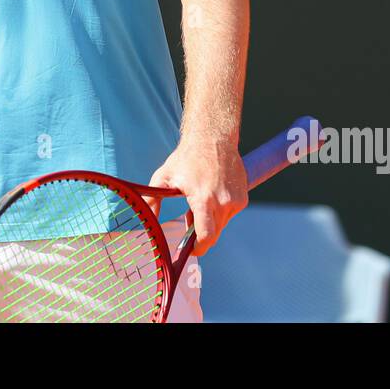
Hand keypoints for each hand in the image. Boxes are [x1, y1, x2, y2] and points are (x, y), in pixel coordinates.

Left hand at [147, 137, 248, 255]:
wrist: (213, 138)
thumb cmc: (186, 157)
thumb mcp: (163, 176)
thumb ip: (152, 200)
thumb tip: (146, 220)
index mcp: (204, 199)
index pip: (206, 236)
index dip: (198, 248)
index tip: (190, 250)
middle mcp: (224, 202)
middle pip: (213, 234)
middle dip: (200, 234)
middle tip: (187, 221)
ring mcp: (236, 200)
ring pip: (222, 224)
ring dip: (210, 222)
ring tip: (198, 203)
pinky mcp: (243, 198)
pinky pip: (229, 214)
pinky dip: (220, 212)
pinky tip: (210, 197)